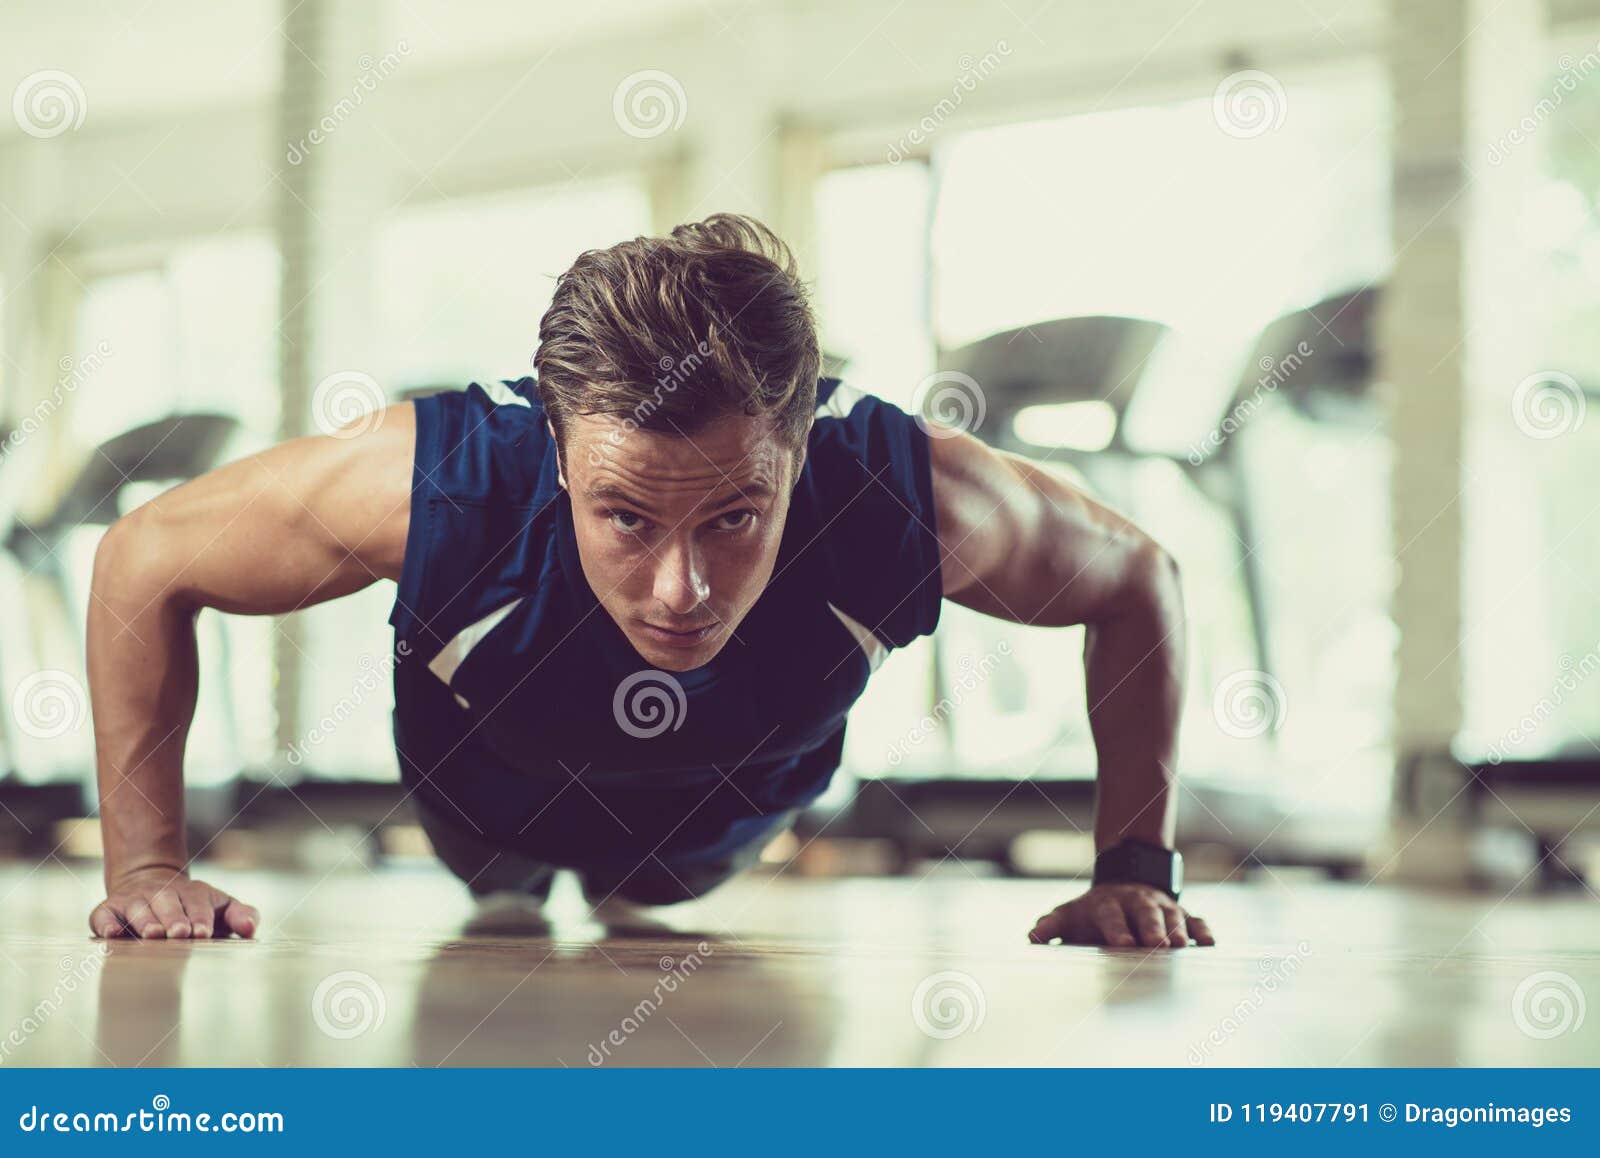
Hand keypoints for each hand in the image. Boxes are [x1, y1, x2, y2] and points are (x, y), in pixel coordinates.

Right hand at [89, 867, 259, 939]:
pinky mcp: (109, 910)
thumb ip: (241, 915)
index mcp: (193, 893)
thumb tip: (251, 929)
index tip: (203, 933)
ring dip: (145, 921)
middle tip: (179, 934)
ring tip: (152, 935)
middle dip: (174, 918)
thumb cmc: (195, 908)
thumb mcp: (221, 908)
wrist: (151, 884)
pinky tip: (112, 934)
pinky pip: (103, 915)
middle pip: (168, 903)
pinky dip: (106, 923)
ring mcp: (134, 900)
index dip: (200, 917)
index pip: (198, 903)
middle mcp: (162, 893)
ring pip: (138, 907)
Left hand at [1028, 882, 1213, 948]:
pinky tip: (1209, 944)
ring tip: (1181, 947)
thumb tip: (1032, 938)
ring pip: (1173, 915)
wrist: (1122, 885)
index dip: (1117, 928)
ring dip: (1177, 930)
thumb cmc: (1092, 913)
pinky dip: (1203, 930)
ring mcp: (1162, 908)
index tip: (1121, 944)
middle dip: (1153, 928)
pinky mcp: (1182, 915)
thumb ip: (1051, 926)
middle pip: (1146, 913)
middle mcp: (1137, 903)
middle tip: (1158, 946)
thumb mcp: (1068, 915)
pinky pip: (1196, 920)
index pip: (1111, 915)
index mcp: (1108, 904)